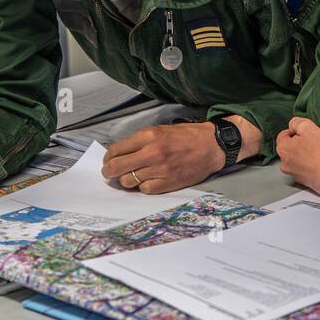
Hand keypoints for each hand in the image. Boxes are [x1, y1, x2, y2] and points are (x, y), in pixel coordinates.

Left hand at [101, 119, 256, 193]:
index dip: (108, 157)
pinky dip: (142, 187)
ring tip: (131, 176)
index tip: (107, 161)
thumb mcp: (160, 130)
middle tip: (109, 173)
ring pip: (128, 181)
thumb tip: (120, 153)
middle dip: (109, 171)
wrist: (211, 146)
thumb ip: (140, 141)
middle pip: (117, 167)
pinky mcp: (168, 183)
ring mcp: (159, 169)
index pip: (116, 150)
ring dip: (126, 180)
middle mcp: (152, 152)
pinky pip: (144, 189)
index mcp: (148, 136)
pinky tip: (147, 181)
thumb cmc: (186, 136)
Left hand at [275, 117, 319, 194]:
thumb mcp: (308, 126)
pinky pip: (306, 171)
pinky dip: (311, 167)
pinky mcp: (304, 183)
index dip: (297, 132)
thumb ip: (296, 123)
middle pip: (291, 148)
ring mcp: (294, 175)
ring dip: (306, 156)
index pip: (284, 135)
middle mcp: (285, 164)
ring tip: (319, 155)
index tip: (308, 134)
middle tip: (315, 144)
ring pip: (298, 160)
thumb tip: (292, 126)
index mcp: (283, 149)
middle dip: (301, 144)